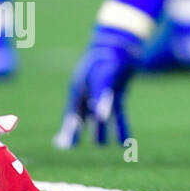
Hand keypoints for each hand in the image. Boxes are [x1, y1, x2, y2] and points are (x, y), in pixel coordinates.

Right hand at [53, 25, 140, 148]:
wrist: (122, 44)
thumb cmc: (108, 59)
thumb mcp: (103, 76)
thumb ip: (101, 96)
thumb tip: (102, 117)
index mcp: (79, 90)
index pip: (71, 115)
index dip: (68, 130)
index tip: (64, 145)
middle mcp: (88, 94)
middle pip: (81, 118)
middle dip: (78, 132)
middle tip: (71, 146)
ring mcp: (103, 94)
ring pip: (100, 118)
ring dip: (101, 131)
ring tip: (102, 145)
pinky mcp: (117, 93)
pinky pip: (118, 114)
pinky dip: (121, 126)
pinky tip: (124, 140)